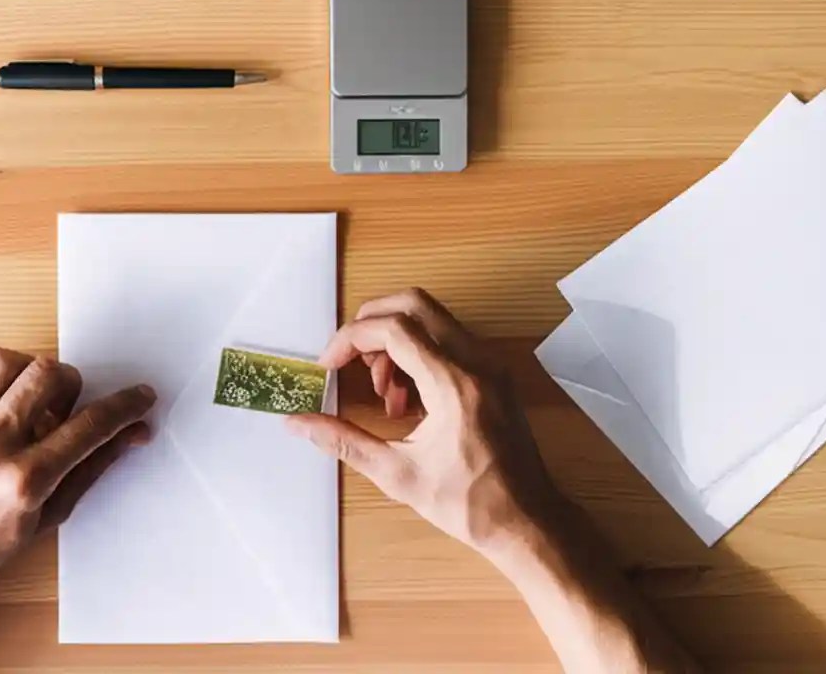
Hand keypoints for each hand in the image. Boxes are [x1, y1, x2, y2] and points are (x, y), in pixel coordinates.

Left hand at [0, 349, 155, 673]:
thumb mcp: (49, 516)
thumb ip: (93, 467)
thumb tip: (134, 432)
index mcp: (24, 481)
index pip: (90, 425)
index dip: (124, 406)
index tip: (139, 396)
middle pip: (48, 376)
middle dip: (70, 386)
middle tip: (63, 407)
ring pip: (5, 360)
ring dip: (27, 371)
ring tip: (25, 397)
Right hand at [287, 288, 558, 550]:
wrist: (527, 521)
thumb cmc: (467, 504)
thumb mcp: (396, 475)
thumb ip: (343, 440)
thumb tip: (298, 424)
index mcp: (453, 385)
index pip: (393, 329)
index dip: (351, 339)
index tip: (329, 366)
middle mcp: (477, 362)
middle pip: (414, 305)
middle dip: (371, 324)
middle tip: (350, 361)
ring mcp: (491, 364)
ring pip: (431, 320)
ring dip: (395, 344)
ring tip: (385, 396)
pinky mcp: (495, 374)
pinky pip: (449, 341)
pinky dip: (419, 355)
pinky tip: (409, 402)